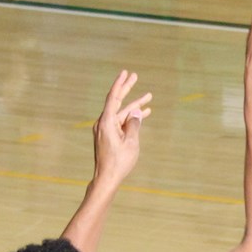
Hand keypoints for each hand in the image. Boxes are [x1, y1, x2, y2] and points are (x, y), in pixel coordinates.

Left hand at [92, 70, 151, 185]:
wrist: (106, 178)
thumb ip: (135, 124)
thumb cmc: (119, 162)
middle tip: (135, 76)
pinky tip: (142, 114)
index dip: (120, 84)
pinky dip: (130, 118)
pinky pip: (120, 122)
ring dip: (134, 106)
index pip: (113, 97)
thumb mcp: (131, 142)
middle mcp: (103, 123)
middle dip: (127, 89)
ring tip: (149, 97)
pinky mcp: (108, 135)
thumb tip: (137, 113)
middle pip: (116, 101)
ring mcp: (105, 129)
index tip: (126, 73)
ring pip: (121, 113)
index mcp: (106, 122)